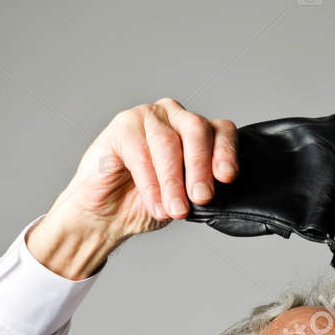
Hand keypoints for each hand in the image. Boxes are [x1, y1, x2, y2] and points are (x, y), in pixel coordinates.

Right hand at [56, 98, 238, 241]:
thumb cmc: (145, 203)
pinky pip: (140, 151)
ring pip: (167, 142)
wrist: (107, 217)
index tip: (227, 178)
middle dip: (200, 167)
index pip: (221, 131)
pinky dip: (150, 182)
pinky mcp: (121, 127)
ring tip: (175, 210)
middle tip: (201, 197)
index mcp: (196, 132)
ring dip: (173, 181)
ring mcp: (147, 117)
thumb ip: (201, 188)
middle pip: (196, 130)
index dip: (226, 152)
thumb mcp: (184, 199)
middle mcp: (174, 117)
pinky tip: (155, 203)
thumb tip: (217, 190)